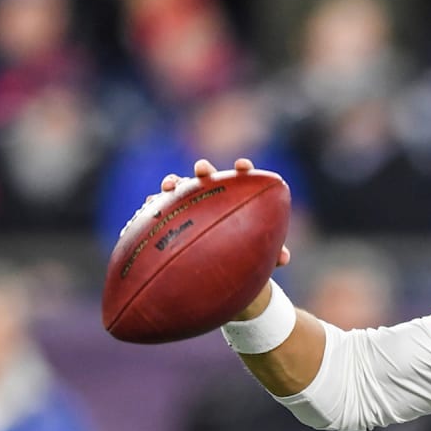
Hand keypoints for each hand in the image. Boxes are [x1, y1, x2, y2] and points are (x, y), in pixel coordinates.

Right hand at [160, 157, 290, 320]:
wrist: (221, 264)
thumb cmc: (245, 252)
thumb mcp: (260, 255)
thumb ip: (272, 254)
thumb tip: (283, 259)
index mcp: (237, 197)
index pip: (242, 178)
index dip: (242, 169)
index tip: (242, 166)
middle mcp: (212, 195)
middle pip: (207, 177)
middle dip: (203, 170)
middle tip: (201, 170)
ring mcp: (190, 203)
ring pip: (180, 188)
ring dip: (173, 183)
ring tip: (168, 187)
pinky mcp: (171, 215)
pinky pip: (160, 208)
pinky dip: (154, 205)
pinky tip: (147, 208)